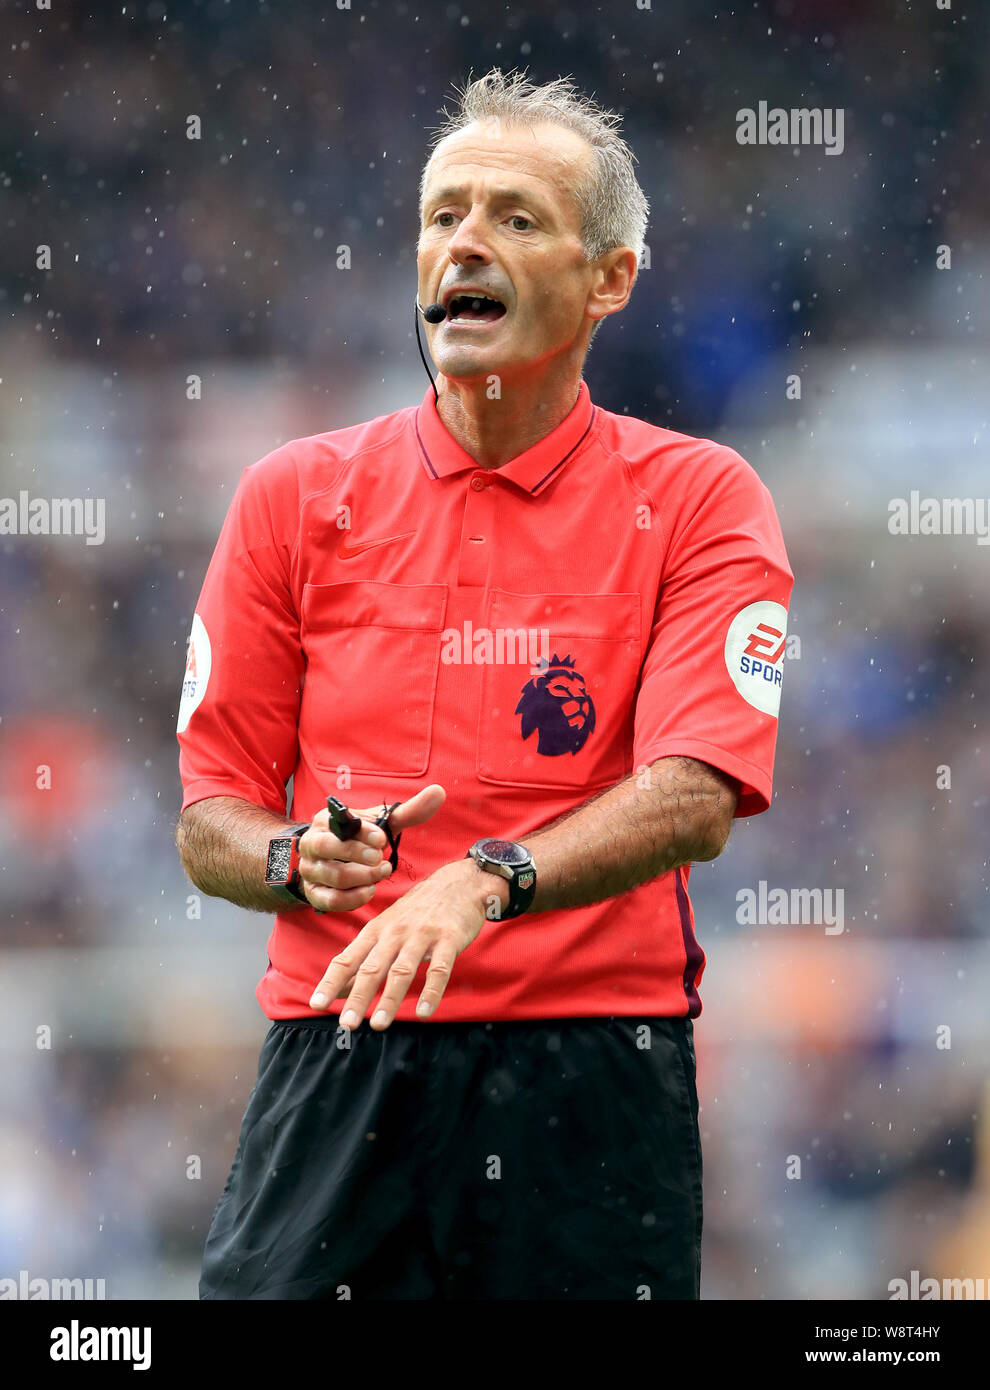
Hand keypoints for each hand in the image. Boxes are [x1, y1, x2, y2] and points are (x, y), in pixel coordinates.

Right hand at [296, 784, 444, 913]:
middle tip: (381, 859)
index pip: (340, 824)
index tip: (383, 840)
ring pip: (333, 876)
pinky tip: (369, 890)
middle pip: (328, 848)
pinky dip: (353, 897)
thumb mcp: (381, 823)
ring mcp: (311, 870)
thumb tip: (439, 792)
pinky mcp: (314, 893)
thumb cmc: (360, 839)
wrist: (331, 862)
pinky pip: (331, 900)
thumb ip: (408, 811)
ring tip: (381, 872)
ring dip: (363, 877)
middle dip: (358, 855)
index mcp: (326, 820)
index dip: (364, 833)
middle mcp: (312, 843)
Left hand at [308, 858, 507, 1026]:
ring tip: (379, 1025)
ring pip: (402, 970)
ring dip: (390, 999)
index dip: (331, 981)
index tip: (316, 1004)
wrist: (458, 882)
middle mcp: (395, 933)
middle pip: (372, 968)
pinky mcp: (448, 940)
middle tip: (347, 1023)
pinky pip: (439, 970)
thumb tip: (336, 989)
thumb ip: (363, 959)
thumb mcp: (385, 929)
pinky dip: (431, 992)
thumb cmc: (416, 911)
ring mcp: (422, 935)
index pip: (347, 959)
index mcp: (376, 931)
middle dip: (358, 996)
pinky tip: (424, 1012)